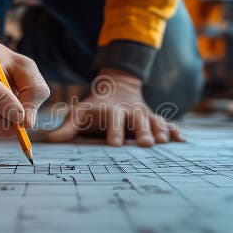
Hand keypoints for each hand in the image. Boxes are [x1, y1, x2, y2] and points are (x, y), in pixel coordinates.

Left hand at [47, 68, 183, 146]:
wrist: (117, 88)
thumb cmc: (95, 108)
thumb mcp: (80, 113)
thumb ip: (67, 128)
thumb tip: (50, 141)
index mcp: (111, 110)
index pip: (113, 119)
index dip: (114, 130)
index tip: (115, 144)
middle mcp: (130, 111)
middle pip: (137, 119)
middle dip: (141, 131)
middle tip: (145, 145)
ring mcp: (144, 114)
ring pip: (154, 121)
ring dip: (159, 131)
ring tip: (164, 142)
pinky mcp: (155, 119)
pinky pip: (166, 123)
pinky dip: (174, 131)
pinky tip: (182, 140)